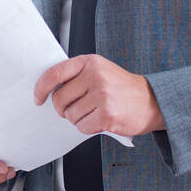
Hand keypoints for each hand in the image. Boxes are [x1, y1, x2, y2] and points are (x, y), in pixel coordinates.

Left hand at [34, 55, 164, 136]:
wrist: (153, 101)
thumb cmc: (122, 87)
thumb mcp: (100, 70)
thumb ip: (76, 75)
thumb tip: (48, 89)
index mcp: (89, 62)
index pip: (54, 74)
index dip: (41, 88)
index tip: (38, 98)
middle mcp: (95, 76)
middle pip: (59, 99)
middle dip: (63, 109)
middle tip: (76, 109)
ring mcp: (102, 96)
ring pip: (70, 115)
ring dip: (78, 118)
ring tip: (94, 112)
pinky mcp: (107, 115)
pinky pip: (82, 126)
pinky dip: (88, 127)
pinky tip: (100, 120)